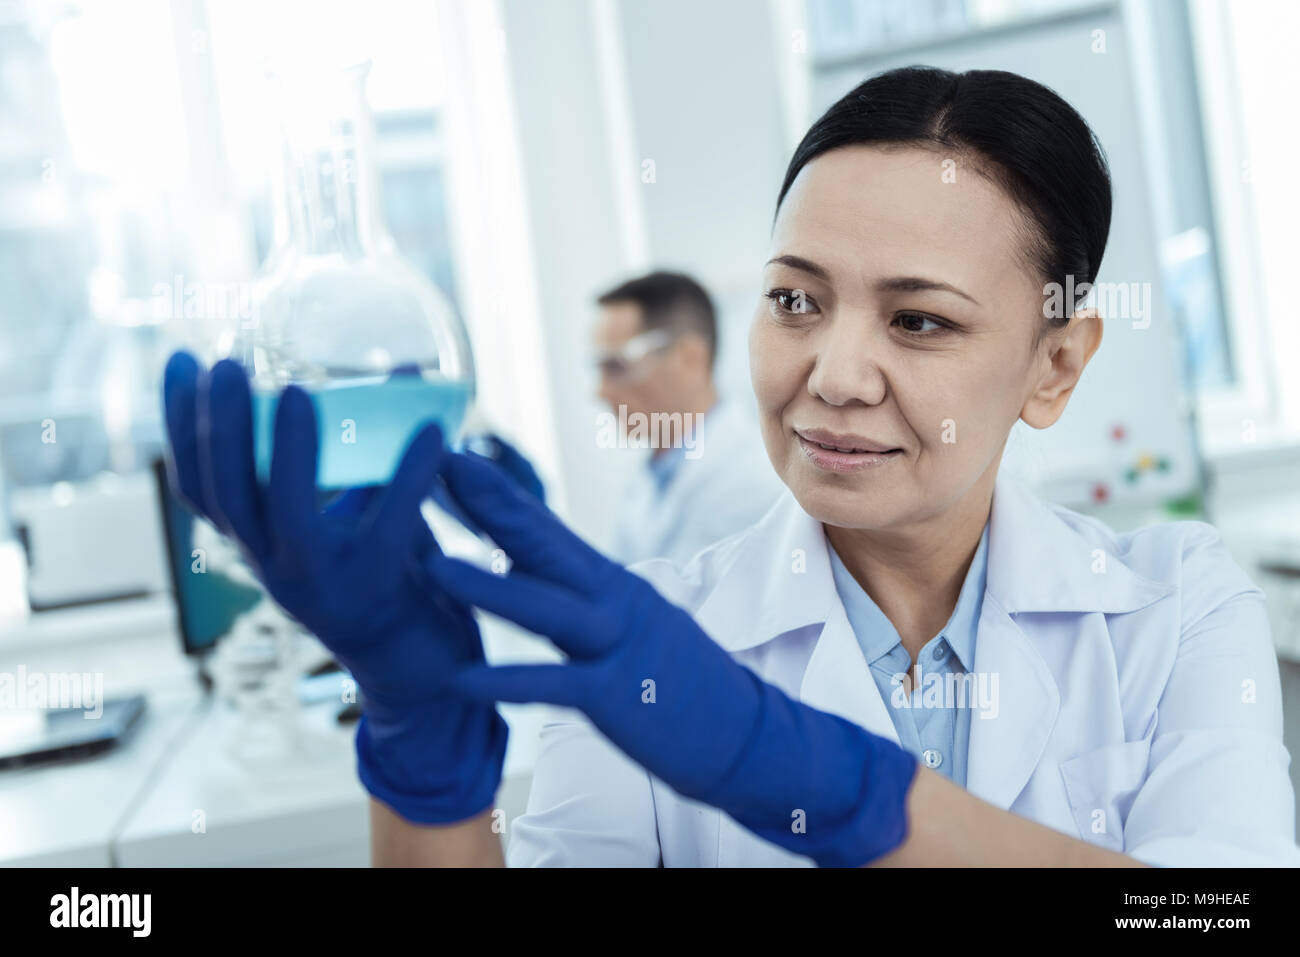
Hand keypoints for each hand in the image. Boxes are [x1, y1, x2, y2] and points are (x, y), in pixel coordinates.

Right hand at [161, 351, 506, 823]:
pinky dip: (408, 479)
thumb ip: (371, 451)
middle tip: (226, 364)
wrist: (428, 676)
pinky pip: (389, 530)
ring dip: (288, 453)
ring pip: (285, 517)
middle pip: (225, 495)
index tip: (179, 358)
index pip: (201, 483)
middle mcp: (276, 567)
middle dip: (218, 426)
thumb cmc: (396, 581)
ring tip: (298, 392)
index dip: (181, 424)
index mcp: (262, 545)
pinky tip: (432, 434)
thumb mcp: (367, 510)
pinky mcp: (377, 596)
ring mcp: (322, 586)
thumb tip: (402, 368)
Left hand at [424, 448, 919, 866]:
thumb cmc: (680, 685)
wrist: (748, 737)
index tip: (452, 460)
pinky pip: (556, 686)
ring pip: (547, 608)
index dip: (498, 495)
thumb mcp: (630, 626)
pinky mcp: (619, 696)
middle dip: (491, 505)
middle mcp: (614, 603)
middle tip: (436, 465)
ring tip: (434, 566)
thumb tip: (531, 574)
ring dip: (490, 586)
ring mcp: (618, 646)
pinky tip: (462, 680)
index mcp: (612, 587)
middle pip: (545, 546)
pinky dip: (510, 681)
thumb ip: (580, 599)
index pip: (547, 532)